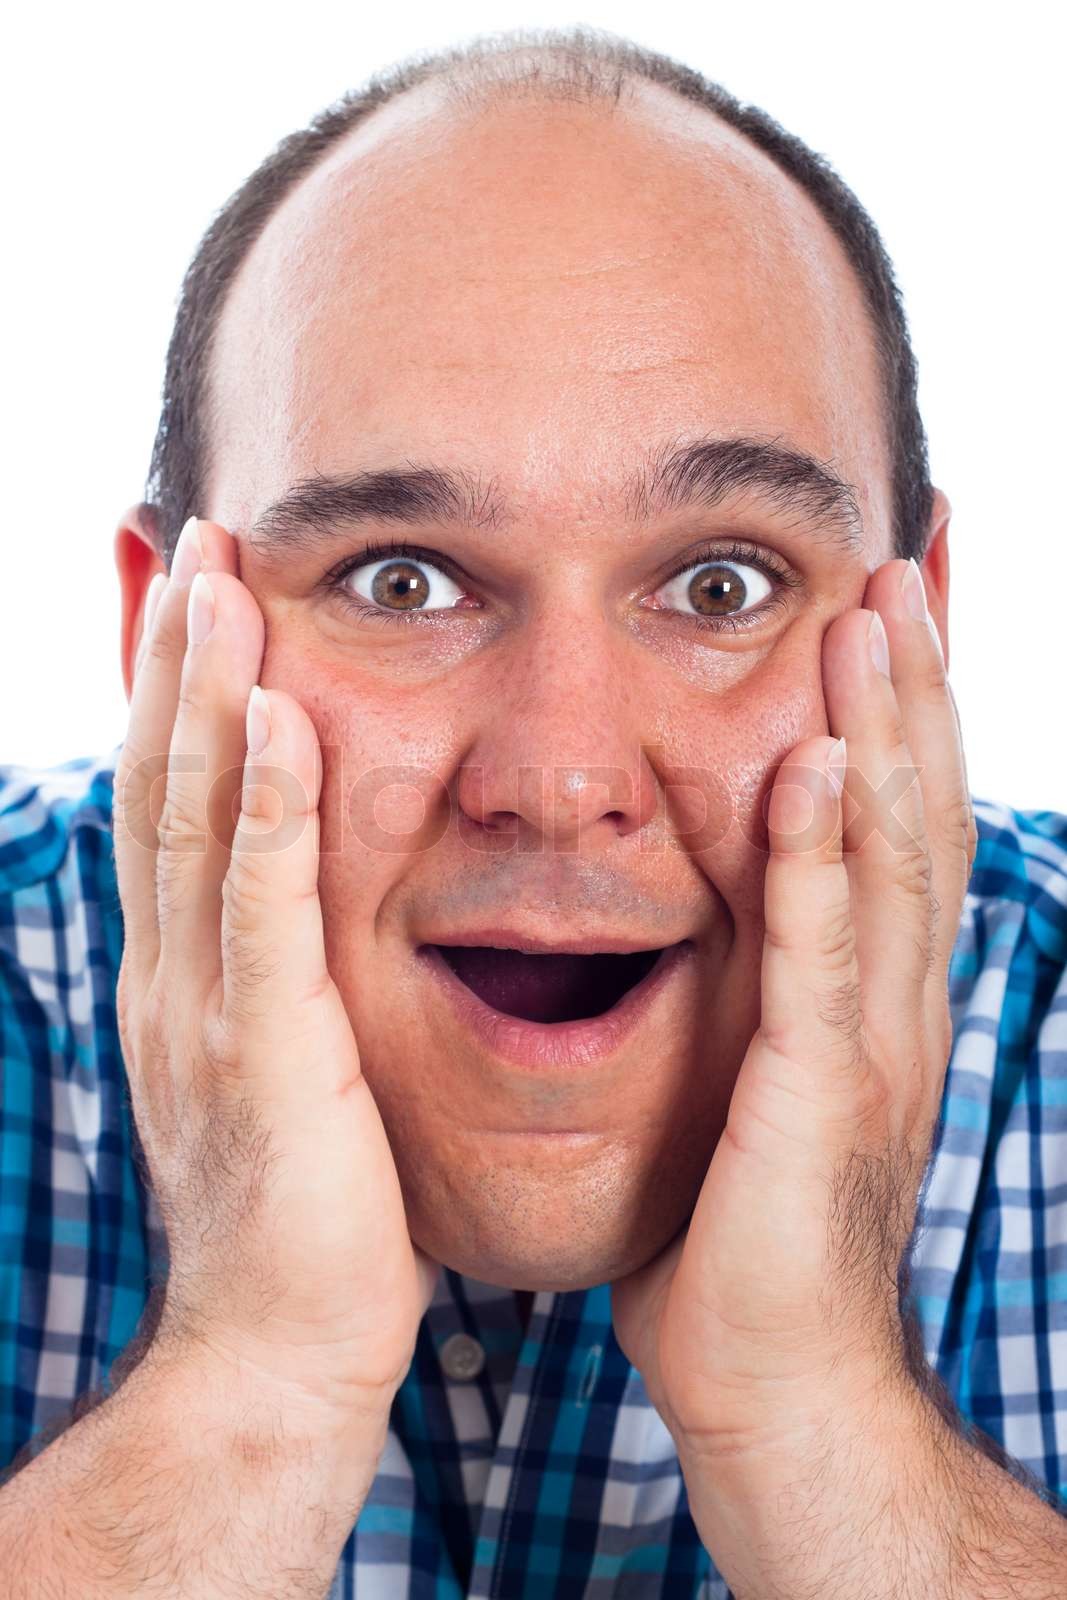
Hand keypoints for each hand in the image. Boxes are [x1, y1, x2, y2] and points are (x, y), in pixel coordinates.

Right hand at [113, 517, 439, 1430]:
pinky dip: (268, 806)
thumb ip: (275, 985)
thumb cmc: (302, 1219)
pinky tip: (282, 716)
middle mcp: (171, 976)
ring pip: (197, 822)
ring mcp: (206, 1010)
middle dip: (176, 659)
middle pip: (162, 785)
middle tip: (199, 538)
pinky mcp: (268, 1052)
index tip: (193, 594)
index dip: (173, 696)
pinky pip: (264, 907)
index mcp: (180, 978)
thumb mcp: (274, 1076)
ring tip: (224, 580)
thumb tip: (302, 916)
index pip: (167, 805)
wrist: (276, 1357)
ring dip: (207, 696)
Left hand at [610, 556, 977, 1462]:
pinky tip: (817, 765)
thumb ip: (760, 990)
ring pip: (891, 856)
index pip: (903, 825)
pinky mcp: (816, 1091)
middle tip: (905, 560)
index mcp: (880, 997)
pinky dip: (822, 855)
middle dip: (919, 683)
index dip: (912, 714)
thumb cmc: (747, 1237)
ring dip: (888, 730)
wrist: (780, 1386)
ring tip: (876, 613)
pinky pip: (823, 954)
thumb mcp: (761, 1082)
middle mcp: (899, 1002)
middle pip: (920, 811)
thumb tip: (718, 907)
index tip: (901, 607)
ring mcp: (872, 1044)